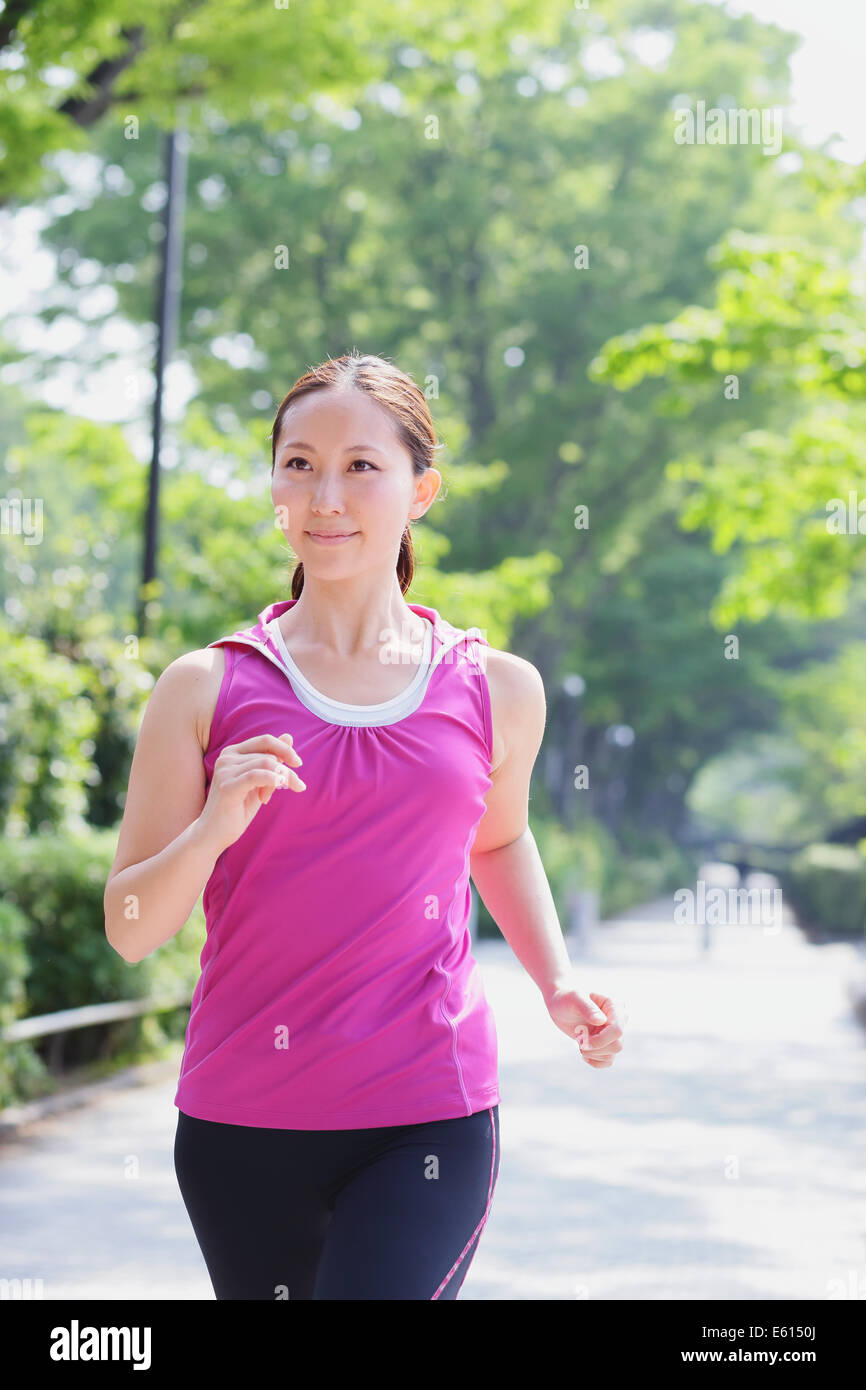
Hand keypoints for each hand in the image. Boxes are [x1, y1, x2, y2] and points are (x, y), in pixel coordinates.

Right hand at [198, 732, 305, 853]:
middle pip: (269, 755)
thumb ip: (271, 760)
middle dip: (285, 772)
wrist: (214, 834)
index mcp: (233, 752)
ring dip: (279, 780)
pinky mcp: (227, 786)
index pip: (265, 740)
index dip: (285, 749)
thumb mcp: (259, 782)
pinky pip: (256, 775)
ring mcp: (225, 770)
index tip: (298, 764)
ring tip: (268, 797)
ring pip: (266, 764)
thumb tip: (289, 736)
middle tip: (292, 787)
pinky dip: (272, 779)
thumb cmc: (237, 808)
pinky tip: (279, 785)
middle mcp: (227, 757)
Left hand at [544, 983, 625, 1067]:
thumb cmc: (566, 996)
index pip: (617, 1030)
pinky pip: (608, 1060)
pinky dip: (595, 1061)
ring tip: (579, 1042)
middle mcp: (618, 1019)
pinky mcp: (606, 1042)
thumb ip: (587, 1007)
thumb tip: (601, 1021)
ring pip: (612, 1054)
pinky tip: (584, 1053)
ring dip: (593, 1054)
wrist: (560, 1003)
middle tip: (579, 1041)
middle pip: (617, 1045)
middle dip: (595, 1048)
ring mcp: (612, 1032)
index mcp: (614, 1005)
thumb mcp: (574, 997)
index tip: (583, 1040)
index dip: (601, 1040)